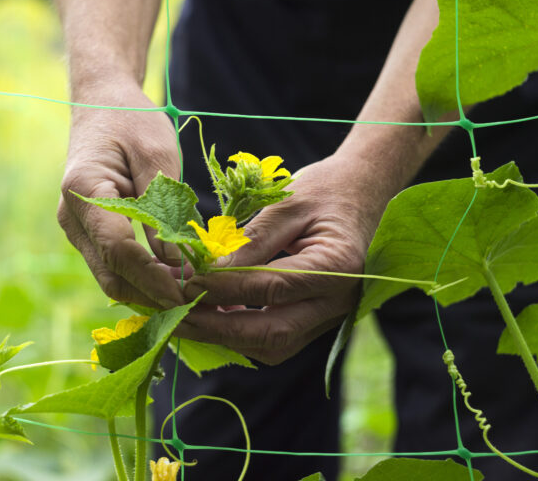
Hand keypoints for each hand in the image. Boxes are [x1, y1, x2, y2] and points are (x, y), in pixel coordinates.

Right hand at [58, 76, 185, 308]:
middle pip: (110, 275)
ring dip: (148, 294)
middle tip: (196, 305)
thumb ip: (164, 208)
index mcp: (84, 191)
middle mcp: (72, 217)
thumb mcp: (156, 153)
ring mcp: (78, 228)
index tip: (186, 294)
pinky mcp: (90, 233)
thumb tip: (174, 262)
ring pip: (111, 277)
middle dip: (152, 297)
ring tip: (191, 299)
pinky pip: (114, 266)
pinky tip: (174, 284)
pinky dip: (142, 280)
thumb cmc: (131, 119)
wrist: (101, 103)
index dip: (152, 277)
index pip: (117, 249)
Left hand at [178, 153, 381, 364]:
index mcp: (338, 266)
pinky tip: (211, 315)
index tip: (184, 282)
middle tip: (174, 313)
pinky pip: (277, 340)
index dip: (224, 288)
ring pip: (273, 346)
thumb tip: (204, 274)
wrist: (363, 194)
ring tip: (183, 317)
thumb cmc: (326, 190)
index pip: (272, 287)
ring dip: (225, 337)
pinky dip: (240, 333)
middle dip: (217, 327)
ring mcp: (331, 317)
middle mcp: (339, 301)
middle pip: (272, 332)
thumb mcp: (287, 204)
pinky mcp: (317, 321)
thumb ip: (250, 241)